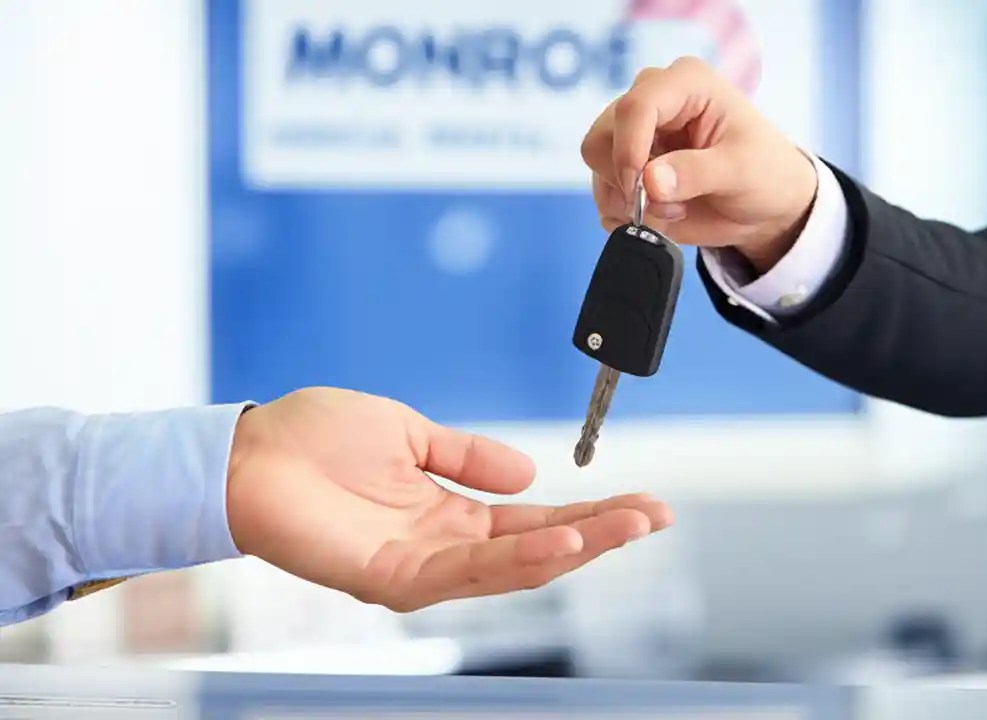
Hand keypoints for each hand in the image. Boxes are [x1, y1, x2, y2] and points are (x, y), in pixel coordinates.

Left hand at [224, 387, 671, 610]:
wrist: (245, 453)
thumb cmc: (313, 441)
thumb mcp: (412, 434)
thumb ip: (469, 457)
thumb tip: (528, 474)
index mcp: (449, 514)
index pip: (535, 522)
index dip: (591, 513)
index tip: (643, 502)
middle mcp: (442, 548)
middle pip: (538, 549)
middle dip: (602, 535)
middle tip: (659, 518)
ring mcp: (419, 568)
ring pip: (514, 568)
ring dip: (576, 549)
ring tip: (630, 528)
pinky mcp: (391, 578)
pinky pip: (467, 572)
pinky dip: (522, 561)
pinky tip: (564, 544)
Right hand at [581, 56, 817, 273]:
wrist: (766, 206)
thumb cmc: (764, 173)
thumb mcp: (741, 170)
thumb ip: (696, 173)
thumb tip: (650, 181)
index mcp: (685, 83)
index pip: (635, 106)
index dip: (629, 149)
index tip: (641, 188)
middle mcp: (653, 101)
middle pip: (602, 136)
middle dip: (627, 179)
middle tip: (667, 202)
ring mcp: (636, 135)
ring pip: (597, 165)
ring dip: (628, 200)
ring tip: (674, 208)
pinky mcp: (627, 167)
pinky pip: (602, 192)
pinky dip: (624, 213)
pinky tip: (660, 215)